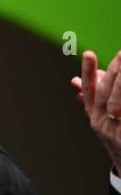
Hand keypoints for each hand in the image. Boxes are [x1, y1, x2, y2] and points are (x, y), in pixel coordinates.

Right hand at [72, 49, 120, 172]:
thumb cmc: (119, 140)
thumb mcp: (105, 120)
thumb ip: (97, 98)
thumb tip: (77, 81)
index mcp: (95, 116)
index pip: (89, 89)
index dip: (88, 71)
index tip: (88, 54)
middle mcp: (101, 123)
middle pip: (105, 92)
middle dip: (113, 70)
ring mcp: (113, 130)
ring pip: (116, 101)